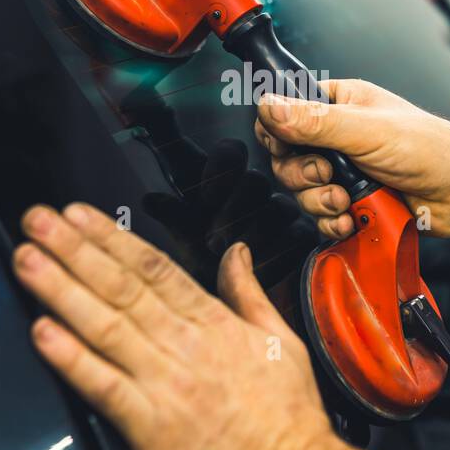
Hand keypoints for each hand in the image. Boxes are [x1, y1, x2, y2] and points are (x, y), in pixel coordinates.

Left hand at [13, 202, 341, 449]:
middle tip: (38, 220)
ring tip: (28, 260)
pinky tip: (43, 333)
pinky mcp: (150, 426)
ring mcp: (165, 384)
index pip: (155, 268)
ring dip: (61, 289)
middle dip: (74, 249)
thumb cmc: (288, 419)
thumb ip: (249, 293)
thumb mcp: (282, 341)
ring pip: (105, 325)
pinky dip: (71, 357)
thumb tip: (237, 252)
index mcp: (215, 324)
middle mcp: (186, 346)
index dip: (112, 238)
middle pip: (122, 287)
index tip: (79, 215)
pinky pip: (104, 385)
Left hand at [142, 138, 315, 288]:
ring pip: (277, 207)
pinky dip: (273, 253)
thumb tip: (150, 199)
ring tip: (230, 257)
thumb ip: (170, 213)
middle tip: (212, 240)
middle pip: (255, 181)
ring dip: (251, 234)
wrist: (229, 297)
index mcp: (220, 181)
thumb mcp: (182, 235)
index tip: (206, 195)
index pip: (230, 152)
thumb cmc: (204, 256)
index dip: (222, 164)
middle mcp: (252, 190)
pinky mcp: (299, 234)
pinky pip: (296, 235)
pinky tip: (254, 269)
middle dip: (233, 211)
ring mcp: (279, 210)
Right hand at [254, 79, 449, 239]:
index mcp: (340, 103)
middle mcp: (338, 136)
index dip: (279, 134)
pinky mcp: (352, 202)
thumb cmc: (433, 149)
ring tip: (345, 201)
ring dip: (318, 201)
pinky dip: (330, 221)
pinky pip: (320, 216)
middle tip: (327, 175)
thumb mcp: (366, 130)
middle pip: (286, 157)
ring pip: (301, 190)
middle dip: (302, 175)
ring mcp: (344, 171)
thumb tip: (269, 106)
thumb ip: (315, 121)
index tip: (288, 147)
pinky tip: (350, 219)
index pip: (285, 112)